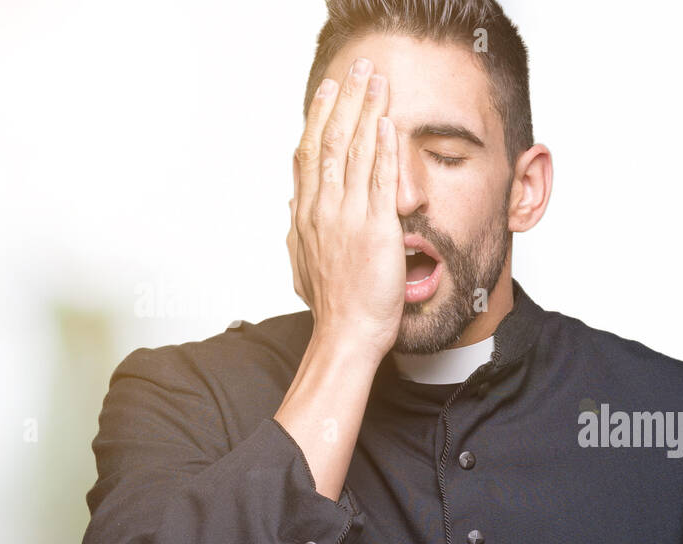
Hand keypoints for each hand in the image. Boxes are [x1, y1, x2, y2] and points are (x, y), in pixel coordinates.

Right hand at [287, 57, 403, 361]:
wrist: (346, 334)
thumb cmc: (334, 306)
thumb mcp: (305, 261)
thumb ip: (301, 229)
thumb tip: (294, 204)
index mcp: (306, 215)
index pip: (308, 153)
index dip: (319, 117)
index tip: (329, 91)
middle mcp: (322, 210)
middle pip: (329, 140)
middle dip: (345, 100)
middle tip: (358, 69)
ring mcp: (347, 218)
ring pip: (353, 152)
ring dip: (367, 112)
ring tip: (378, 82)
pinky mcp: (375, 230)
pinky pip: (378, 181)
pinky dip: (382, 149)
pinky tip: (387, 125)